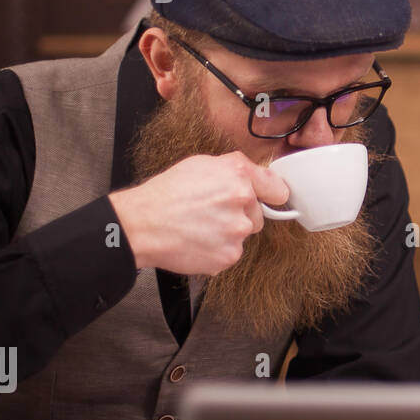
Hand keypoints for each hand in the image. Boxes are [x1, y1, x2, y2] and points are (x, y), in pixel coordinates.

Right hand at [108, 150, 289, 275]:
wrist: (142, 225)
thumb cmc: (167, 193)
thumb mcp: (202, 164)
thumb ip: (236, 168)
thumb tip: (257, 177)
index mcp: (238, 175)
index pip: (277, 189)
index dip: (273, 194)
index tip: (273, 199)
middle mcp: (243, 201)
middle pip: (258, 215)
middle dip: (240, 214)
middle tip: (212, 212)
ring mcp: (237, 231)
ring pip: (243, 234)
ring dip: (229, 233)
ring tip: (201, 226)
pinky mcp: (229, 255)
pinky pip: (231, 253)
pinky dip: (218, 250)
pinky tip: (199, 240)